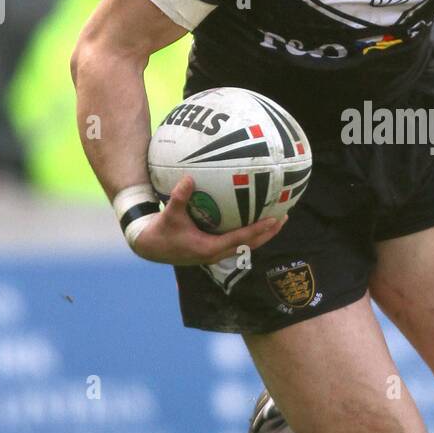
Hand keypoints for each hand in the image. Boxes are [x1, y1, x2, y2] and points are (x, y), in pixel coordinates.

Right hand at [132, 174, 286, 265]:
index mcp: (209, 248)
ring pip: (245, 245)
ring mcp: (215, 253)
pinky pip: (236, 241)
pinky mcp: (212, 250)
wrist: (149, 247)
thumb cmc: (160, 231)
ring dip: (262, 234)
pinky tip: (252, 218)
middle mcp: (216, 254)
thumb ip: (179, 198)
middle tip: (284, 217)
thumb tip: (189, 178)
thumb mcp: (169, 215)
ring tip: (276, 219)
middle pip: (250, 245)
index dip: (258, 229)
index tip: (274, 219)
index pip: (240, 239)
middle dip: (268, 233)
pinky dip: (248, 232)